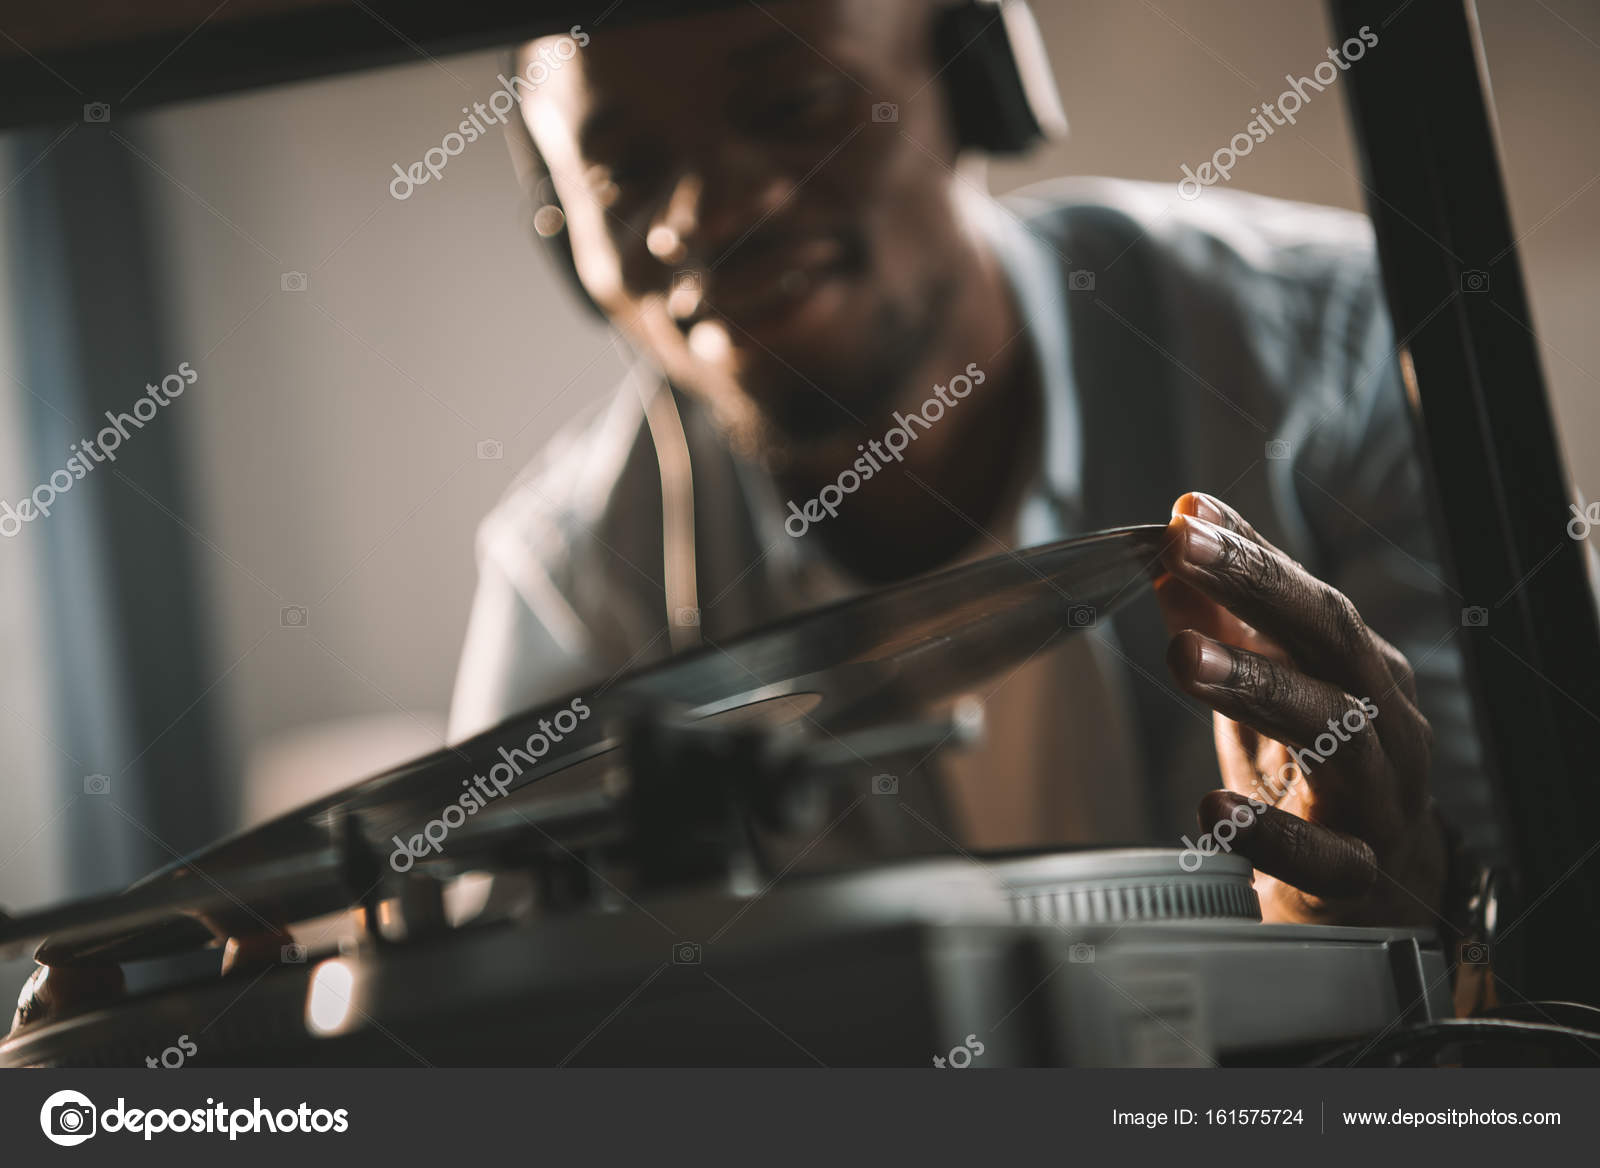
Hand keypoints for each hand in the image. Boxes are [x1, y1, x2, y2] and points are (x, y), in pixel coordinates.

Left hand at [1156, 491, 1445, 925]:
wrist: (1377, 895)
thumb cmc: (1317, 779)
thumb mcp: (1268, 693)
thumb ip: (1224, 620)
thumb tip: (1169, 541)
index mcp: (1359, 669)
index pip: (1308, 597)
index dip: (1247, 553)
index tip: (1183, 517)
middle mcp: (1382, 721)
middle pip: (1332, 640)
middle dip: (1257, 588)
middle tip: (1181, 551)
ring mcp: (1379, 799)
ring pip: (1337, 733)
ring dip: (1259, 687)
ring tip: (1186, 656)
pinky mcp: (1357, 876)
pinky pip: (1325, 854)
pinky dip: (1270, 831)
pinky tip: (1214, 809)